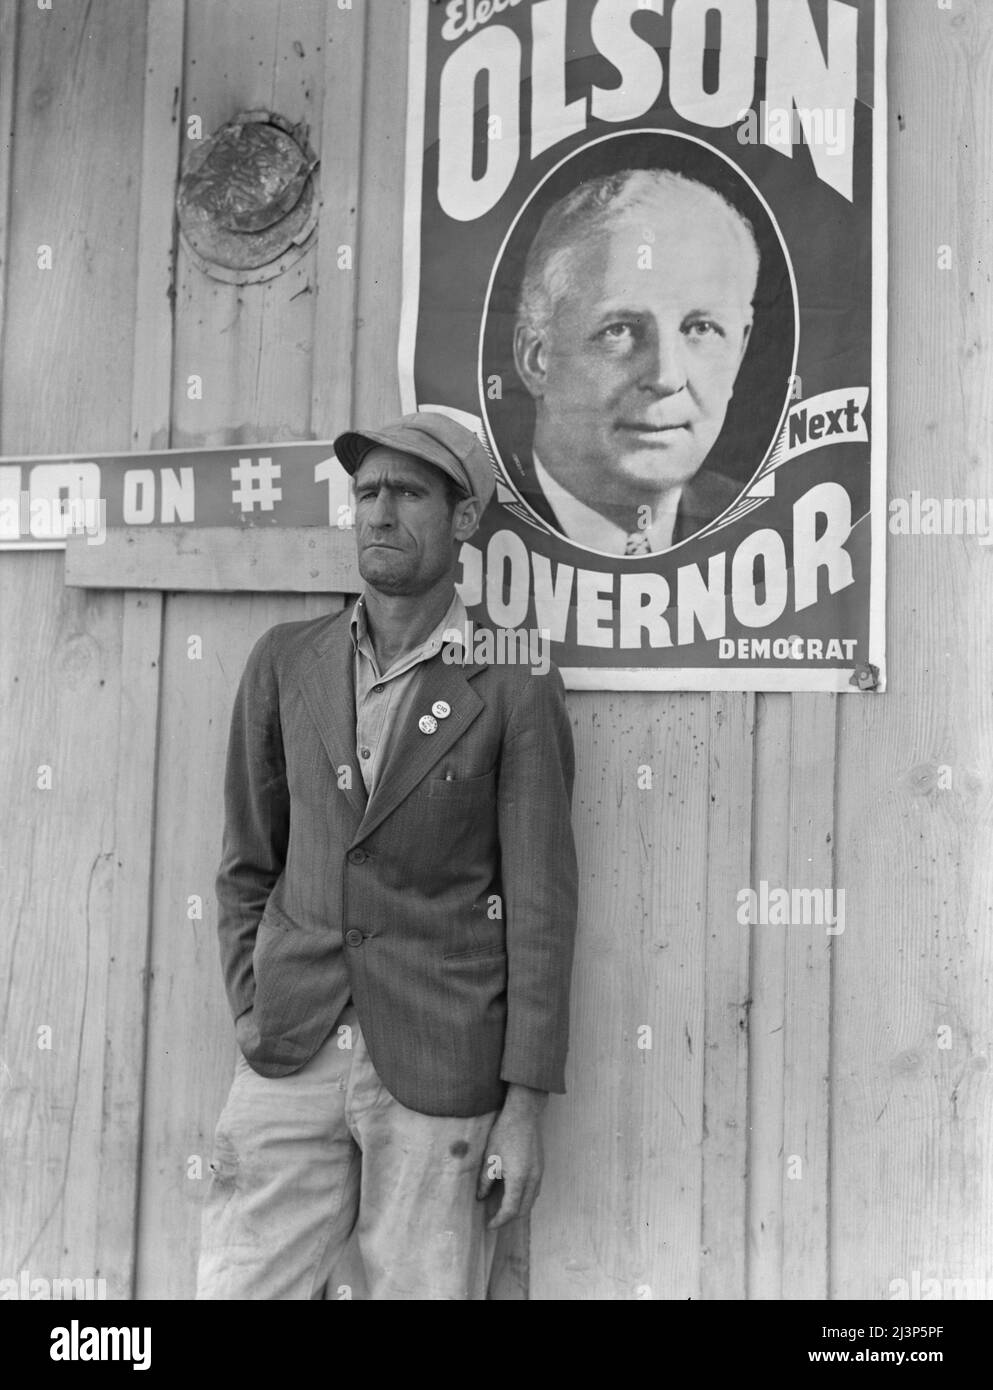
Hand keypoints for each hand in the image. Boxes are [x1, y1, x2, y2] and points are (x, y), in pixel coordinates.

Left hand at [477, 1085, 547, 1228]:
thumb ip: (485, 1181)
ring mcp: (540, 1173)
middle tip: (495, 1219)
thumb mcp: (490, 1157)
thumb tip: (481, 1197)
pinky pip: (534, 1190)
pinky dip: (524, 1198)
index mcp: (520, 1178)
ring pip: (531, 1201)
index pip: (511, 1209)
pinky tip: (513, 1193)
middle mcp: (533, 1179)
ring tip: (502, 1207)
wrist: (524, 1114)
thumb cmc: (505, 1132)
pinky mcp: (541, 1167)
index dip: (500, 1220)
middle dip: (509, 1218)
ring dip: (518, 1208)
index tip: (489, 1225)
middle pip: (524, 1210)